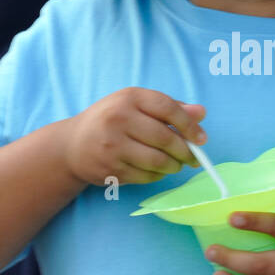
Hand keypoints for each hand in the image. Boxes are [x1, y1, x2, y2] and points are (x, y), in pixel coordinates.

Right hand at [64, 88, 206, 187]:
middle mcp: (118, 119)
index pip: (167, 108)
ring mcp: (112, 146)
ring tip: (175, 164)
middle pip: (165, 139)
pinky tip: (155, 170)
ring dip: (173, 166)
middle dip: (185, 151)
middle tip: (193, 158)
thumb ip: (169, 108)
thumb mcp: (136, 105)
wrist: (71, 145)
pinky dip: (157, 175)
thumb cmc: (111, 121)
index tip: (202, 139)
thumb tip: (201, 113)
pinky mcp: (110, 168)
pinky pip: (146, 176)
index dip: (189, 125)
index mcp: (129, 98)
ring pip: (158, 162)